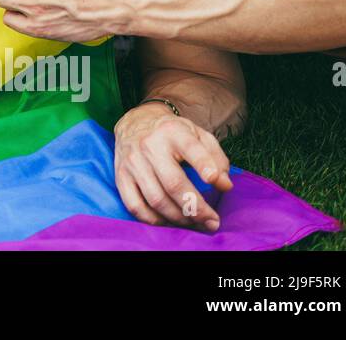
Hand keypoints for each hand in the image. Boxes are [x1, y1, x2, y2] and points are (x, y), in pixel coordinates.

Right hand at [114, 102, 232, 230]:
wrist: (135, 122)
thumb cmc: (173, 133)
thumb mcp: (198, 134)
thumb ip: (216, 158)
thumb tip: (224, 185)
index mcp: (173, 132)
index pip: (191, 149)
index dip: (204, 165)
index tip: (215, 181)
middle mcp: (150, 146)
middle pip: (173, 184)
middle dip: (196, 208)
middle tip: (212, 222)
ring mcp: (133, 162)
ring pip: (156, 199)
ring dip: (178, 218)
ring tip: (194, 222)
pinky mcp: (120, 176)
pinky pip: (135, 206)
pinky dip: (153, 220)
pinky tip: (168, 221)